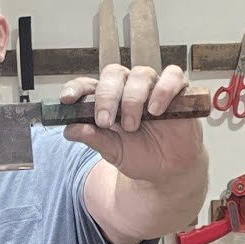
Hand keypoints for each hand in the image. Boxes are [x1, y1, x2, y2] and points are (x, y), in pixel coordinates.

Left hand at [60, 63, 204, 183]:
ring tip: (132, 125)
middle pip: (113, 73)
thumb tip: (69, 130)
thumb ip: (93, 139)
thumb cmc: (139, 155)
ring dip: (133, 98)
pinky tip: (156, 110)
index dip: (76, 88)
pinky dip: (163, 90)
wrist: (168, 170)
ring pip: (140, 74)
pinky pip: (172, 76)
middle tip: (105, 121)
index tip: (67, 99)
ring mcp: (153, 86)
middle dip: (106, 96)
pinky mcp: (178, 90)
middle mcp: (128, 87)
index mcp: (108, 99)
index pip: (88, 84)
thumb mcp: (113, 151)